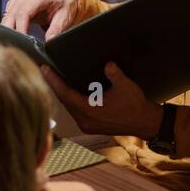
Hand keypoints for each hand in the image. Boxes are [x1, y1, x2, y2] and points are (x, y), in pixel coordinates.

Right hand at [2, 0, 78, 38]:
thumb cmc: (64, 4)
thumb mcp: (65, 17)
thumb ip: (56, 29)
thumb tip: (48, 41)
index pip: (23, 13)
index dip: (20, 28)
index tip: (22, 42)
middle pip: (11, 15)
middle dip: (11, 32)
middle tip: (16, 47)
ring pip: (7, 16)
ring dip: (8, 30)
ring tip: (15, 44)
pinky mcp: (14, 4)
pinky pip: (7, 16)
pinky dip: (9, 26)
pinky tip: (14, 35)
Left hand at [41, 61, 163, 139]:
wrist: (145, 123)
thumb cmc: (135, 105)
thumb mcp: (126, 86)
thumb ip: (114, 74)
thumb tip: (107, 63)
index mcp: (90, 111)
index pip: (65, 94)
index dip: (53, 80)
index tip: (44, 68)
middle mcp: (84, 121)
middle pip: (63, 101)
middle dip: (54, 85)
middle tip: (45, 69)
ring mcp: (86, 126)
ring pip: (68, 107)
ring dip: (62, 93)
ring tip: (52, 78)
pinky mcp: (90, 126)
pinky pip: (75, 111)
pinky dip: (70, 100)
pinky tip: (67, 90)